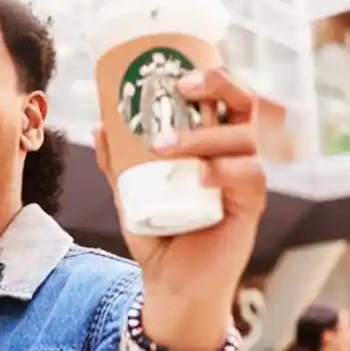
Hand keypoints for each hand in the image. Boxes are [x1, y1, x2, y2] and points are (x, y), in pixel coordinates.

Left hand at [93, 68, 265, 350]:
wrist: (171, 285)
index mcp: (211, 141)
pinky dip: (221, 170)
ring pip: (239, 138)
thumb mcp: (131, 192)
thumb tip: (98, 124)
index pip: (222, 95)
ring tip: (161, 146)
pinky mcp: (251, 206)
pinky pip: (247, 175)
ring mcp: (245, 178)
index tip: (177, 66)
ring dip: (201, 135)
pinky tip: (199, 174)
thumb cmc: (158, 233)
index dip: (209, 73)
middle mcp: (235, 153)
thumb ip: (118, 161)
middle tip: (181, 86)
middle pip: (241, 103)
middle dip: (217, 85)